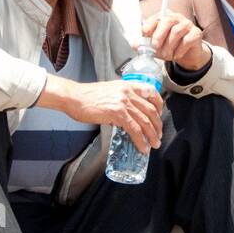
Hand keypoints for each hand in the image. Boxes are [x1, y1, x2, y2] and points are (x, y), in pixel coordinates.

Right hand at [40, 76, 162, 152]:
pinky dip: (140, 140)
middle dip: (157, 125)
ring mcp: (123, 102)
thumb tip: (128, 116)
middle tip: (158, 136)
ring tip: (154, 144)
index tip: (159, 115)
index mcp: (127, 85)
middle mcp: (128, 92)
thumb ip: (122, 100)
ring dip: (152, 135)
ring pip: (145, 121)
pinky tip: (142, 147)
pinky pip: (134, 129)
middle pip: (150, 110)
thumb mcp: (110, 91)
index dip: (159, 105)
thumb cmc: (87, 96)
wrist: (74, 97)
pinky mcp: (117, 113)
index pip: (151, 92)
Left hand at [141, 11, 209, 73]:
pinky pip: (187, 40)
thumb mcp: (155, 46)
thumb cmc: (169, 47)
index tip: (144, 32)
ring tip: (167, 55)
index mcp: (164, 18)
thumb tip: (134, 44)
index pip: (157, 17)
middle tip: (155, 46)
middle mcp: (176, 18)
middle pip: (167, 20)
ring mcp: (187, 24)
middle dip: (159, 34)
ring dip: (169, 46)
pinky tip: (176, 55)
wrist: (186, 55)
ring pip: (177, 31)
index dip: (150, 24)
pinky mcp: (196, 33)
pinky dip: (179, 50)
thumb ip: (145, 44)